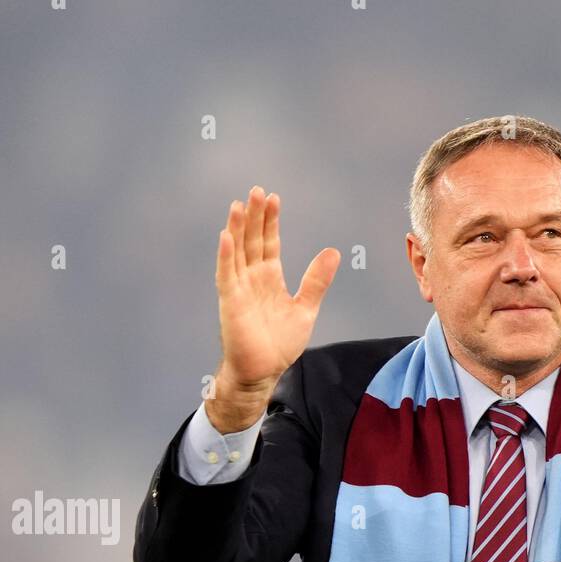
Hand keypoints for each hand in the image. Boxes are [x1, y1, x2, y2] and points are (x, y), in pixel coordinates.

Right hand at [215, 186, 340, 396]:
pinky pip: (226, 275)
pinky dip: (226, 256)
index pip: (269, 242)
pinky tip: (226, 236)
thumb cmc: (280, 343)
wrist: (264, 371)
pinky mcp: (231, 302)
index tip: (274, 198)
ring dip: (237, 228)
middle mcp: (252, 278)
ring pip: (237, 252)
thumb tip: (334, 252)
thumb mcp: (305, 308)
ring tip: (240, 204)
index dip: (271, 221)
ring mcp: (239, 288)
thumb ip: (316, 280)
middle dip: (254, 216)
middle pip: (252, 240)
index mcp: (270, 278)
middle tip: (257, 191)